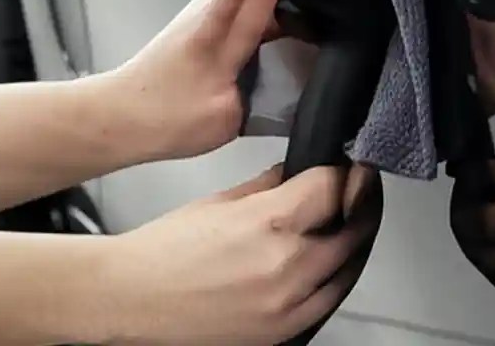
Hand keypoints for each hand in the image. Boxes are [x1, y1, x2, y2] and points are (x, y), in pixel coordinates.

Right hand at [104, 163, 381, 344]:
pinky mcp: (284, 333)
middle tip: (362, 186)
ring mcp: (289, 307)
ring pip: (348, 268)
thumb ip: (268, 185)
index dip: (345, 172)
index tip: (351, 165)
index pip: (333, 187)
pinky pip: (328, 302)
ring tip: (352, 220)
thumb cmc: (164, 250)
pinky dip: (335, 279)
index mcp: (269, 223)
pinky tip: (330, 262)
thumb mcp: (220, 201)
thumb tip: (298, 173)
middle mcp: (287, 267)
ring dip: (354, 240)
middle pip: (352, 227)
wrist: (133, 299)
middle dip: (361, 202)